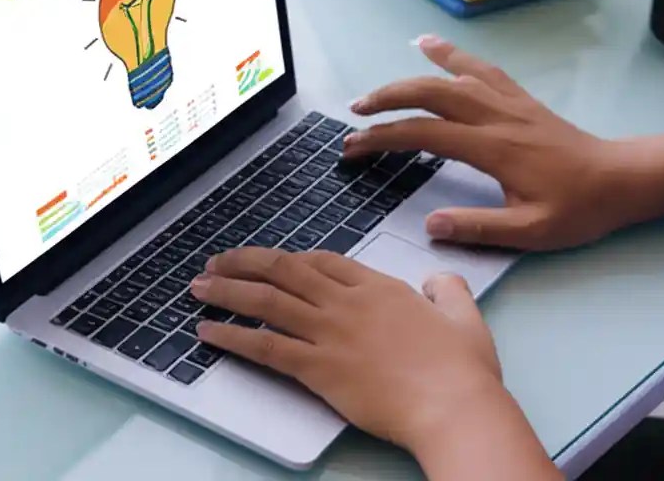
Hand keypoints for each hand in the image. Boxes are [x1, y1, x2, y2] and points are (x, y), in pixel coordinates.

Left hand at [191, 248, 508, 451]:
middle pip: (285, 269)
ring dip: (227, 291)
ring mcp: (330, 332)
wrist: (452, 404)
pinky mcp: (317, 368)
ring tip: (199, 288)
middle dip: (245, 261)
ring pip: (266, 301)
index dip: (292, 258)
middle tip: (217, 261)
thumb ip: (448, 290)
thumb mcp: (464, 316)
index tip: (272, 261)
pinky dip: (232, 337)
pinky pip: (265, 346)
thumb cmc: (463, 369)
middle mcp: (349, 302)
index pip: (325, 261)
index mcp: (381, 288)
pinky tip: (208, 333)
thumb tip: (439, 279)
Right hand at [344, 34, 624, 250]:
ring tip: (377, 88)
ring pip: (452, 76)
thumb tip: (431, 224)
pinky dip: (451, 54)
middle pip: (431, 94)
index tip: (354, 148)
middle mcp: (497, 116)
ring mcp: (510, 103)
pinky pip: (481, 69)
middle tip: (354, 116)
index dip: (385, 138)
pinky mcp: (521, 100)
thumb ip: (480, 228)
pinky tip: (430, 45)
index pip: (426, 134)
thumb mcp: (532, 232)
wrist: (621, 180)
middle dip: (387, 100)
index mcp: (494, 148)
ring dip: (410, 77)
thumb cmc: (579, 209)